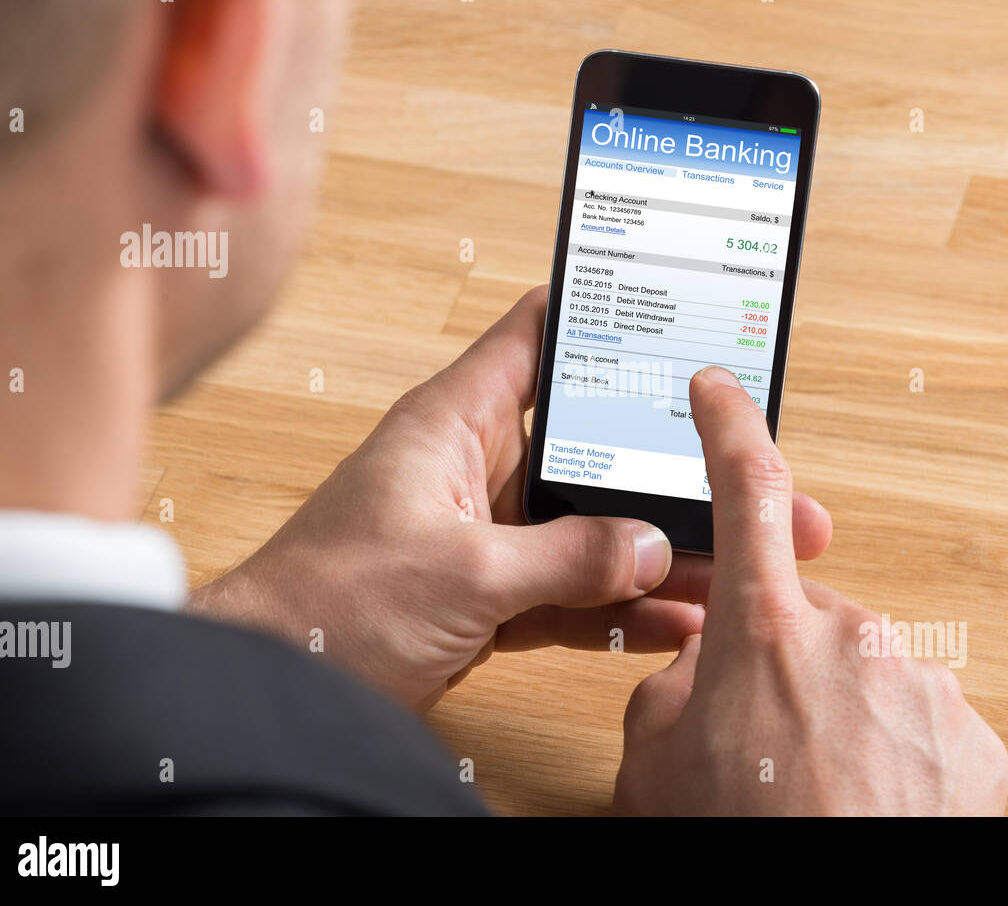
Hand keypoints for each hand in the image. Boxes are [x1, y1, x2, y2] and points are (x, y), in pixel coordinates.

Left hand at [190, 287, 832, 710]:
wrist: (271, 688)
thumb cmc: (322, 606)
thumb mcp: (459, 571)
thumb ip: (563, 556)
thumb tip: (647, 546)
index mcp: (452, 423)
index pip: (535, 340)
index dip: (600, 320)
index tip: (672, 318)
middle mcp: (473, 468)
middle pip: (587, 447)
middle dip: (662, 464)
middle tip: (736, 469)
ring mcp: (485, 535)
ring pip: (588, 527)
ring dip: (654, 547)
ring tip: (729, 555)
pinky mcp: (488, 596)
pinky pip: (571, 591)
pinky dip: (618, 607)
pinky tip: (671, 617)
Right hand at [615, 366, 1007, 814]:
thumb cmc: (744, 839)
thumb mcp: (653, 761)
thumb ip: (672, 684)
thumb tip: (700, 665)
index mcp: (765, 631)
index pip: (747, 493)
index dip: (730, 429)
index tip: (722, 389)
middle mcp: (853, 638)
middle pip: (804, 614)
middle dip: (778, 658)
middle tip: (758, 739)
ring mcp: (920, 684)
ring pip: (862, 672)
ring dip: (835, 713)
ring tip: (810, 786)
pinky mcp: (971, 735)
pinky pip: (917, 718)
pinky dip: (889, 750)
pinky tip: (865, 800)